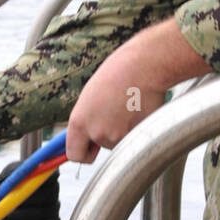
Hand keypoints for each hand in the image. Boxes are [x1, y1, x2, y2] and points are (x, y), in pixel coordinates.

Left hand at [0, 162, 60, 219]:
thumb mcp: (2, 182)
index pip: (52, 175)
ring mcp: (54, 208)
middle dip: (30, 199)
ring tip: (10, 217)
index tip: (27, 185)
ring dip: (25, 215)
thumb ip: (12, 172)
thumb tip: (23, 168)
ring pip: (47, 211)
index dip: (42, 180)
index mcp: (42, 176)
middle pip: (51, 194)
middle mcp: (52, 190)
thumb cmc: (0, 197)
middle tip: (13, 203)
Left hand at [65, 19, 211, 164]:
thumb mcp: (91, 97)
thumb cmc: (118, 73)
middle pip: (101, 147)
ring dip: (124, 130)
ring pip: (119, 142)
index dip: (84, 152)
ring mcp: (117, 135)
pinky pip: (135, 139)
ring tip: (129, 106)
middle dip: (108, 137)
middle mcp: (95, 132)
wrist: (144, 65)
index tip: (90, 148)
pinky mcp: (136, 135)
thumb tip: (88, 137)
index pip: (75, 154)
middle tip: (117, 115)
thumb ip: (88, 120)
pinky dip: (138, 128)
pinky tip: (139, 109)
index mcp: (79, 122)